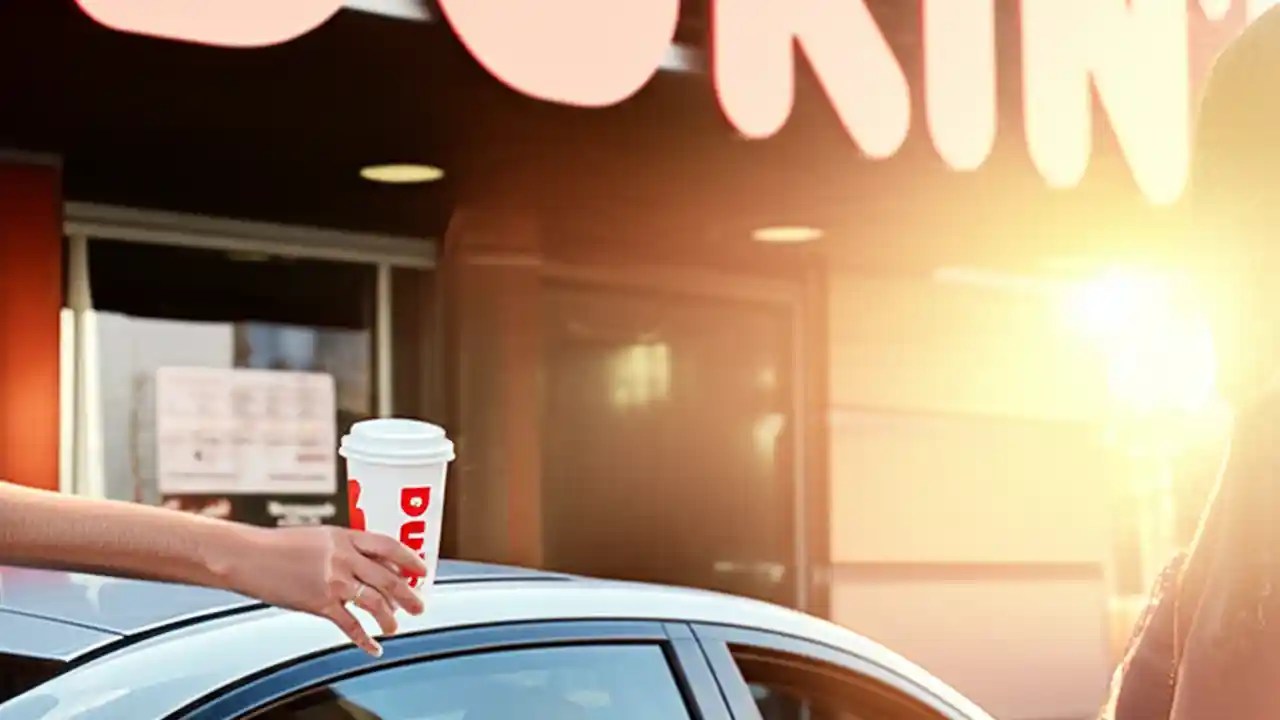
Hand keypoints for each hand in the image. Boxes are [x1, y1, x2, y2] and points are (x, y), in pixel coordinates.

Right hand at [218, 526, 427, 655]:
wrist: (248, 556)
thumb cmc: (278, 545)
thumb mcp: (319, 537)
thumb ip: (345, 548)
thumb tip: (370, 565)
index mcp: (345, 537)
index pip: (388, 546)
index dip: (409, 559)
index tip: (422, 570)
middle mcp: (344, 558)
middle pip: (388, 577)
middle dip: (408, 594)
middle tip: (419, 605)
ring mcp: (334, 581)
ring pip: (375, 602)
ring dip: (389, 617)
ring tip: (395, 626)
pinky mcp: (320, 603)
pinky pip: (350, 625)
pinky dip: (364, 639)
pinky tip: (373, 647)